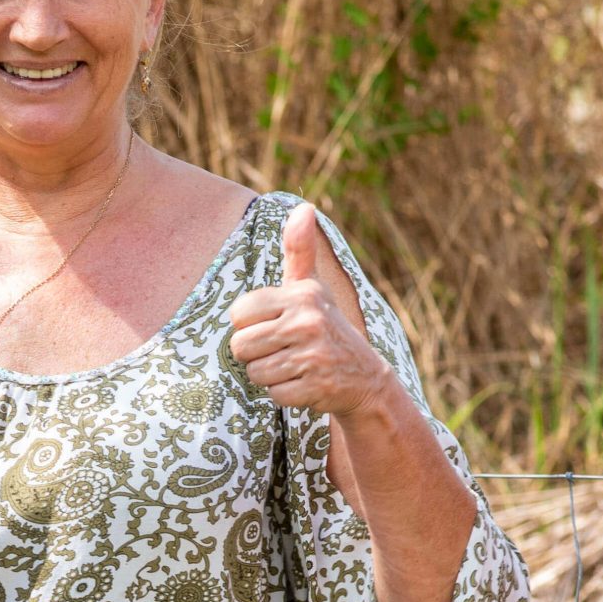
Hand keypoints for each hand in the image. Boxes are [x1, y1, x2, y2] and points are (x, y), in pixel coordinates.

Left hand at [226, 204, 395, 417]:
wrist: (364, 376)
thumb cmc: (325, 327)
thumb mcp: (311, 288)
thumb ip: (299, 251)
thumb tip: (304, 207)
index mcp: (301, 295)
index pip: (238, 315)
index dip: (249, 326)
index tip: (272, 326)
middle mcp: (308, 321)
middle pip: (240, 347)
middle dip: (255, 355)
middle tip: (282, 350)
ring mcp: (314, 355)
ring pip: (255, 373)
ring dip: (269, 375)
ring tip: (294, 366)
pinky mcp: (316, 386)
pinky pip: (274, 394)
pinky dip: (285, 394)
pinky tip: (304, 383)